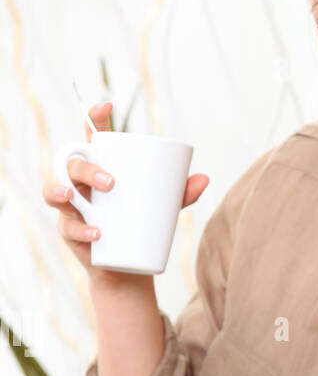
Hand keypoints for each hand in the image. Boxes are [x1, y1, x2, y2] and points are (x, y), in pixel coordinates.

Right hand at [44, 100, 209, 273]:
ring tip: (77, 199)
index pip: (93, 139)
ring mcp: (72, 207)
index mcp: (101, 168)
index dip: (95, 120)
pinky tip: (95, 233)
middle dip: (87, 169)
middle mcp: (80, 184)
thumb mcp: (162, 208)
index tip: (106, 108)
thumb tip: (204, 178)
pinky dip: (80, 230)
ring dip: (62, 191)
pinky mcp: (70, 232)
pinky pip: (67, 227)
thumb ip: (180, 193)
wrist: (130, 267)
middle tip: (111, 182)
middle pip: (73, 164)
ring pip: (55, 191)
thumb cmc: (142, 226)